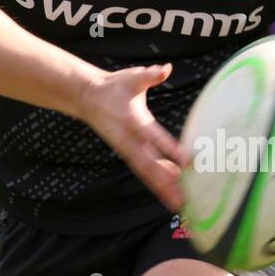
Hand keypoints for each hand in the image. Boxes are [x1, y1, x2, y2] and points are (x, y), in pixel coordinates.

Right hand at [77, 63, 190, 212]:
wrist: (87, 97)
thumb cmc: (114, 86)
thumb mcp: (131, 77)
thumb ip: (150, 75)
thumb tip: (165, 69)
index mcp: (133, 120)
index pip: (154, 137)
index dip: (169, 150)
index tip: (186, 162)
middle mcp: (129, 140)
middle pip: (150, 165)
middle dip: (166, 182)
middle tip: (182, 198)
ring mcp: (127, 150)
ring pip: (146, 173)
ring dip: (162, 190)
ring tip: (178, 206)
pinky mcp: (127, 155)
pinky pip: (143, 173)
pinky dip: (155, 185)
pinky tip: (169, 197)